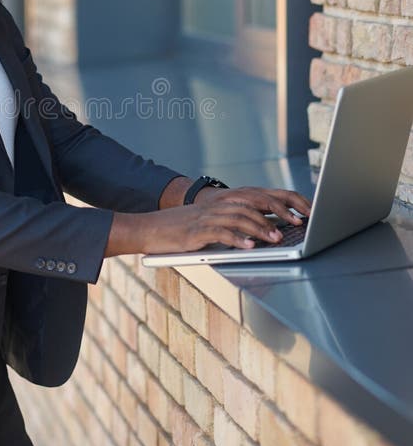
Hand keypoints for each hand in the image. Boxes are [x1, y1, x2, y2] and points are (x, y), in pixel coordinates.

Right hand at [106, 186, 310, 257]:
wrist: (146, 229)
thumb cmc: (177, 231)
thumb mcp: (206, 225)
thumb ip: (229, 227)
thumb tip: (259, 236)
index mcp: (221, 204)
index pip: (257, 197)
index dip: (280, 203)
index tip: (300, 213)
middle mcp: (215, 207)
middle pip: (252, 204)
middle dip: (276, 214)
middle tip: (295, 225)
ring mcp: (205, 218)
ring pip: (239, 218)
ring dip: (260, 229)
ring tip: (276, 239)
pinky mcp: (195, 232)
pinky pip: (220, 233)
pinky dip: (237, 240)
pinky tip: (249, 248)